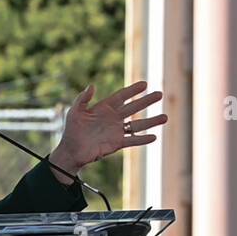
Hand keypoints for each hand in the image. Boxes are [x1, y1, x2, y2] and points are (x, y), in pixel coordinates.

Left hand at [49, 81, 166, 176]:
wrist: (71, 151)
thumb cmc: (71, 130)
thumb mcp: (75, 112)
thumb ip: (83, 99)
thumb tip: (92, 85)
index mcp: (104, 108)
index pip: (121, 96)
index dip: (132, 91)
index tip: (144, 84)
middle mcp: (113, 118)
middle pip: (133, 107)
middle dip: (146, 101)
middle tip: (160, 94)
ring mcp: (116, 131)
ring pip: (137, 124)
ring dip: (151, 121)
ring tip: (165, 117)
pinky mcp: (117, 143)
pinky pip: (132, 140)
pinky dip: (142, 139)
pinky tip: (154, 136)